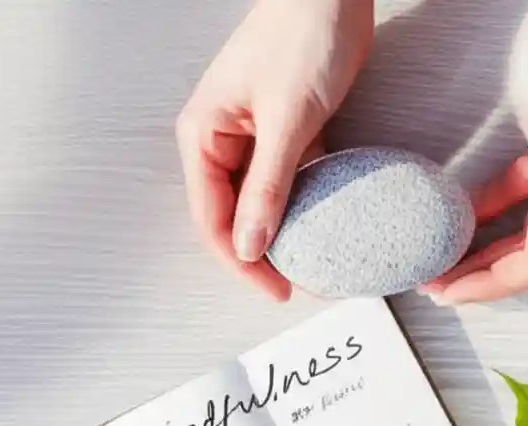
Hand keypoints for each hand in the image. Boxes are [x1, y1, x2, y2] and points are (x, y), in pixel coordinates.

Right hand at [175, 0, 373, 301]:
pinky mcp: (284, 129)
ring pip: (259, 201)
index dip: (241, 262)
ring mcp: (251, 135)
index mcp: (202, 134)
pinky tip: (325, 222)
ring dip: (282, 232)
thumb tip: (251, 247)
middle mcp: (219, 138)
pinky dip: (304, 203)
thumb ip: (268, 186)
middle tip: (296, 283)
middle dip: (260, 254)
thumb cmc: (303, 34)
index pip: (212, 218)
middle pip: (232, 216)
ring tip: (312, 261)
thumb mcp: (287, 118)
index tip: (275, 289)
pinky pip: (286, 180)